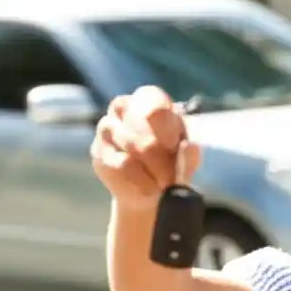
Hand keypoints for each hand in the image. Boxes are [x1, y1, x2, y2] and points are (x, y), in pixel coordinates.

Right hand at [91, 85, 201, 210]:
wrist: (149, 194)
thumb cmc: (171, 167)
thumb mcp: (187, 161)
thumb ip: (190, 154)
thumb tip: (189, 146)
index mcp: (149, 100)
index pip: (150, 97)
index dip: (162, 121)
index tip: (172, 144)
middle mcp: (123, 108)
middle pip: (139, 120)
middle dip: (159, 152)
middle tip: (172, 175)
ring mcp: (107, 128)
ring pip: (130, 143)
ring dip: (152, 168)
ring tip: (164, 184)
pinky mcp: (99, 152)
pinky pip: (120, 163)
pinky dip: (139, 179)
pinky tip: (149, 189)